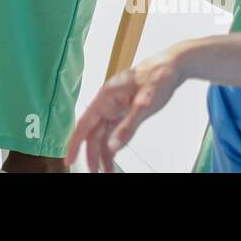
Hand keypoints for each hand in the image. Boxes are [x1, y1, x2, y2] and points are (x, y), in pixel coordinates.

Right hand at [67, 51, 184, 172]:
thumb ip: (127, 127)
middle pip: (93, 133)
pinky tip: (113, 156)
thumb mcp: (144, 104)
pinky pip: (113, 131)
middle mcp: (106, 103)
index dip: (74, 143)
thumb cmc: (158, 77)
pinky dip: (113, 144)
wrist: (171, 66)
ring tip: (107, 171)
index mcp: (105, 98)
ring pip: (103, 134)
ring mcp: (115, 107)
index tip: (69, 160)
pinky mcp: (124, 110)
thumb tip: (113, 147)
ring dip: (103, 152)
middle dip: (92, 155)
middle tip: (94, 174)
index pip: (84, 125)